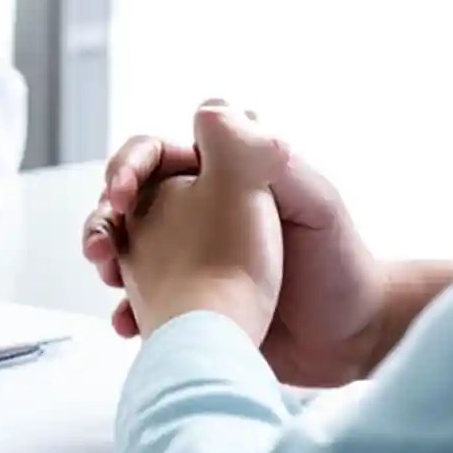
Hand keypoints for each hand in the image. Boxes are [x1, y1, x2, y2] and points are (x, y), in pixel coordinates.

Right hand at [84, 100, 386, 386]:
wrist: (352, 341)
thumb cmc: (340, 265)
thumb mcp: (312, 200)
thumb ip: (263, 156)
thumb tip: (205, 111)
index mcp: (222, 179)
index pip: (156, 155)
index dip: (128, 167)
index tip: (121, 194)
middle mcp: (196, 214)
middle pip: (127, 203)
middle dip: (103, 219)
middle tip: (101, 248)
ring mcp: (185, 260)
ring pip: (124, 249)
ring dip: (107, 260)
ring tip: (111, 280)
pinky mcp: (184, 304)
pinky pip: (140, 300)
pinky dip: (127, 309)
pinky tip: (130, 322)